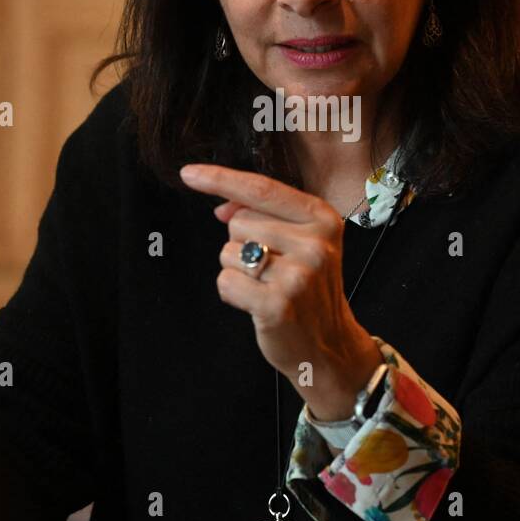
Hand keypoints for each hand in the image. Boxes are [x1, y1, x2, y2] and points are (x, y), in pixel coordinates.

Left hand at [178, 163, 382, 420]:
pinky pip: (226, 282)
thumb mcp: (302, 242)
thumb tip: (223, 208)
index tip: (189, 174)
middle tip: (272, 268)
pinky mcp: (277, 304)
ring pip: (228, 252)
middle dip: (242, 243)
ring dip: (237, 270)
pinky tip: (257, 304)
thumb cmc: (309, 290)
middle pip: (239, 222)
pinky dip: (232, 294)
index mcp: (322, 219)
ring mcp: (298, 275)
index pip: (262, 188)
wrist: (329, 346)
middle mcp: (315, 243)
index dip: (221, 179)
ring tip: (267, 286)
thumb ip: (266, 215)